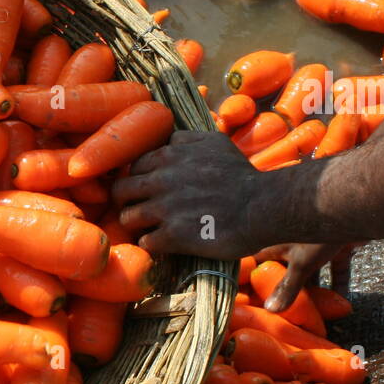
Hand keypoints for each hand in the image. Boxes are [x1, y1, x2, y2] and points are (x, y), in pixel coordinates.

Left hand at [115, 131, 270, 259]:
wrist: (263, 205)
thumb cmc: (241, 175)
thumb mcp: (215, 142)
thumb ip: (186, 139)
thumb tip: (167, 141)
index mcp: (169, 156)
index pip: (133, 167)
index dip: (136, 180)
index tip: (144, 190)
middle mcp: (161, 180)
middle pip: (121, 191)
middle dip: (126, 201)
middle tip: (138, 210)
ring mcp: (165, 208)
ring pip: (127, 218)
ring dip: (135, 225)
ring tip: (149, 229)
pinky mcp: (173, 235)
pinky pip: (145, 242)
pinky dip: (151, 244)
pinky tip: (163, 243)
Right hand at [255, 242, 358, 311]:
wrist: (354, 208)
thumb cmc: (318, 232)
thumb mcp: (300, 265)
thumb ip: (287, 288)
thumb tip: (271, 310)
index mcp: (274, 241)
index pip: (255, 262)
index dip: (251, 279)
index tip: (250, 298)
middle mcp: (290, 241)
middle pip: (283, 269)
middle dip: (285, 290)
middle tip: (283, 311)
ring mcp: (314, 242)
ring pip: (309, 270)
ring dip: (313, 289)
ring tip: (312, 311)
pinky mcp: (335, 243)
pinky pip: (333, 266)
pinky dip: (337, 281)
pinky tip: (342, 300)